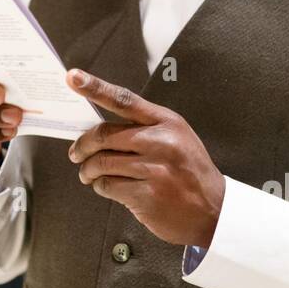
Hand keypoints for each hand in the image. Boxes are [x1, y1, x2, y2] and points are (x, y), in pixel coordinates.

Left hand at [66, 68, 225, 247]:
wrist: (215, 210)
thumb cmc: (189, 171)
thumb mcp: (176, 138)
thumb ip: (143, 129)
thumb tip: (100, 130)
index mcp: (166, 122)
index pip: (124, 100)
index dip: (95, 87)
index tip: (73, 77)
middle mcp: (160, 142)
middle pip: (104, 135)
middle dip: (82, 146)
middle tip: (76, 153)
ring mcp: (154, 169)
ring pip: (101, 162)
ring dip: (88, 170)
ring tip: (88, 174)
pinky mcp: (146, 195)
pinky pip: (108, 186)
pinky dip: (100, 187)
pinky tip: (106, 187)